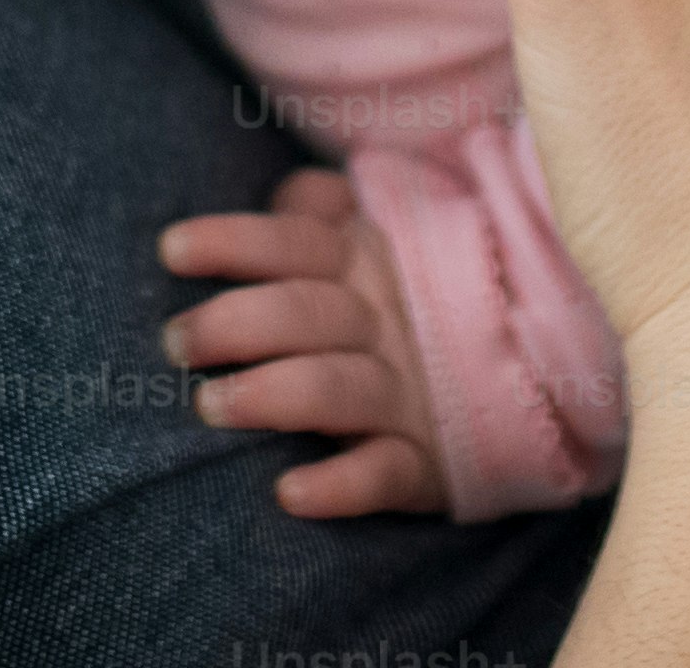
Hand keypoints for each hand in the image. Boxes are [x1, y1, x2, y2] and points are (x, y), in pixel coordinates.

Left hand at [157, 169, 447, 518]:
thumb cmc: (403, 303)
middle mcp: (382, 322)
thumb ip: (324, 213)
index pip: (294, 242)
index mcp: (362, 263)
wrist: (518, 366)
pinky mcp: (427, 461)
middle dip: (236, 323)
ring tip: (211, 407)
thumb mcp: (374, 242)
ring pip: (337, 389)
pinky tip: (291, 494)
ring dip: (274, 395)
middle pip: (304, 313)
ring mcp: (406, 392)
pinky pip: (385, 473)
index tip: (170, 250)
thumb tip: (286, 195)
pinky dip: (342, 486)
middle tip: (175, 344)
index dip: (233, 242)